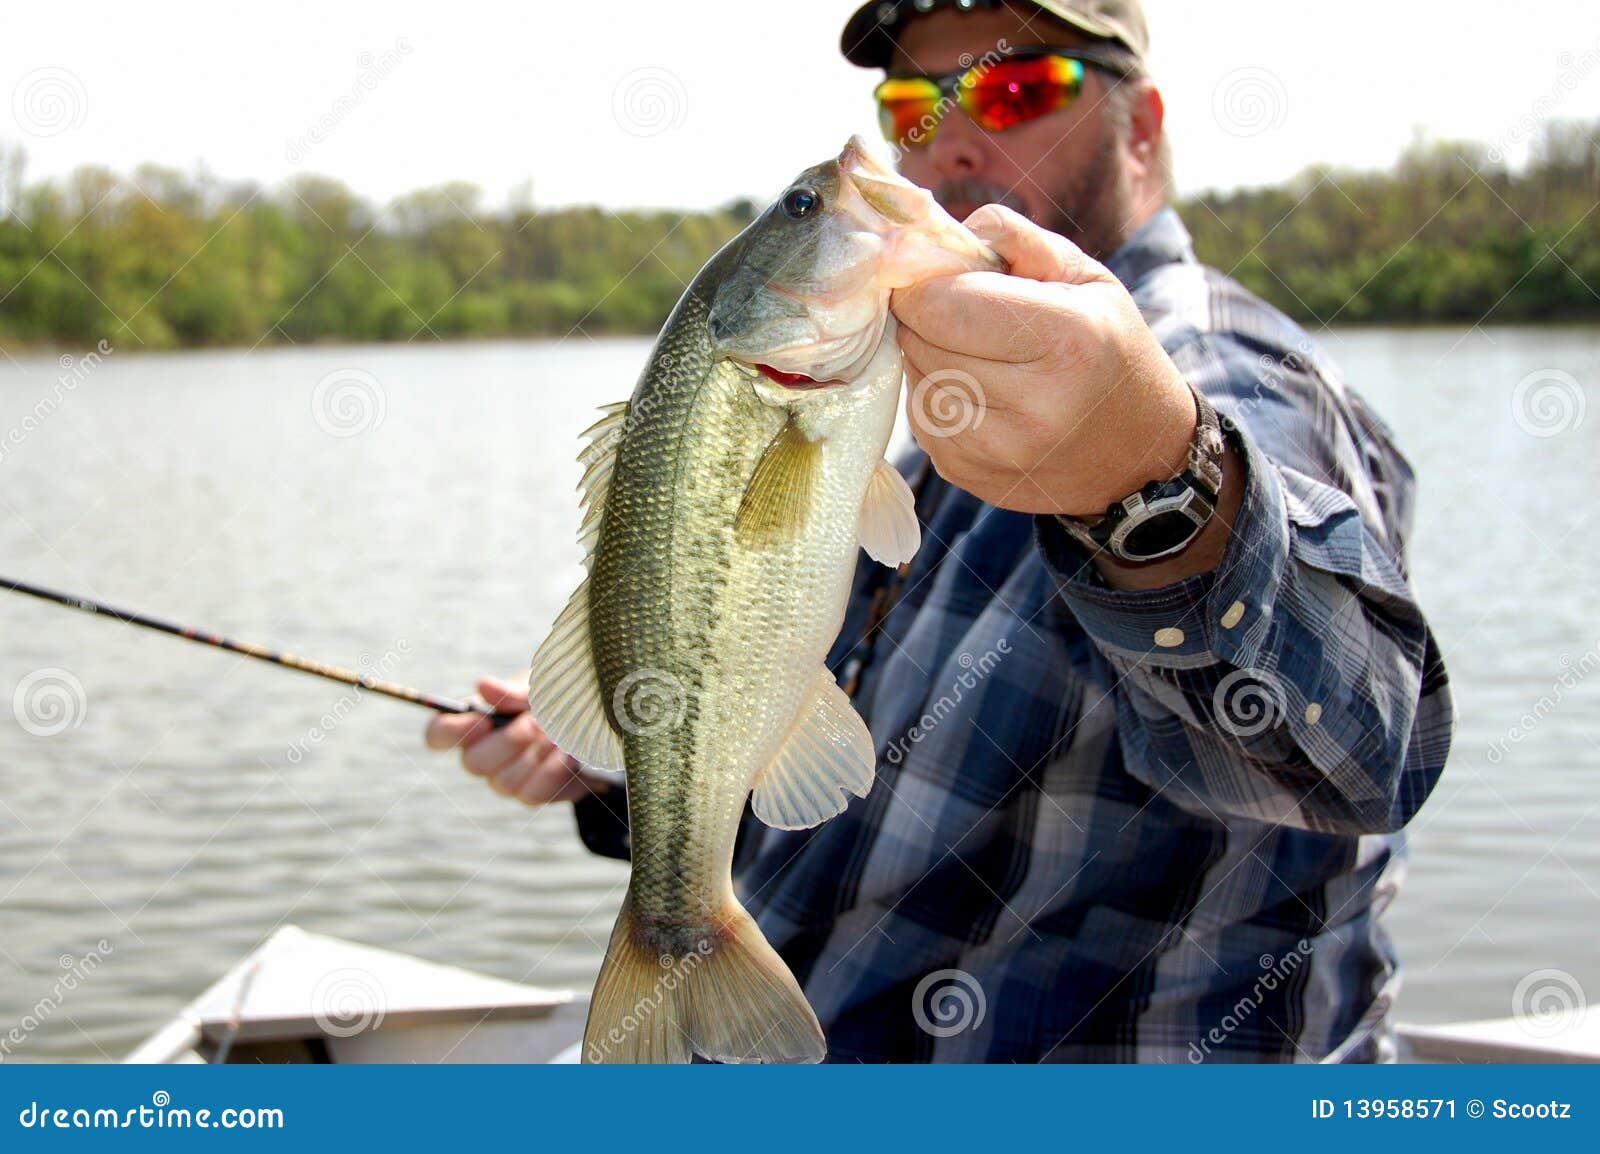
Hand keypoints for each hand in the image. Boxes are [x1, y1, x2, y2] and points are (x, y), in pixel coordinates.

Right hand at [423, 674, 591, 805]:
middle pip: (474, 763)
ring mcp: (505, 779)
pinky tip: (568, 754)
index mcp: (476, 722)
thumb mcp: (540, 686)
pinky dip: (552, 771)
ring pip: (504, 781)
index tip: (482, 720)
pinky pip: (531, 794)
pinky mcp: (531, 794)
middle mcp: (484, 755)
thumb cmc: (558, 698)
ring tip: (558, 735)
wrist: (597, 723)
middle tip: (537, 723)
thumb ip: (513, 691)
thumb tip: (483, 686)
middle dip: (510, 741)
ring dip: (535, 755)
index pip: (439, 734)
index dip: (451, 731)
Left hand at [890, 204, 1196, 516]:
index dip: (923, 282)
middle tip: (962, 310)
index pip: (942, 303)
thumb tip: (930, 233)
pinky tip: (979, 392)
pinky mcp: (968, 475)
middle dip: (927, 316)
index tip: (932, 273)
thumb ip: (1013, 238)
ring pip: (916, 380)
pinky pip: (921, 419)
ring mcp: (998, 450)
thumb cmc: (1109, 348)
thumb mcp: (1083, 276)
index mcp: (1065, 339)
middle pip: (921, 340)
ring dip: (930, 357)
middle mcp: (1032, 404)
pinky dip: (937, 396)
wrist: (1139, 452)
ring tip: (979, 353)